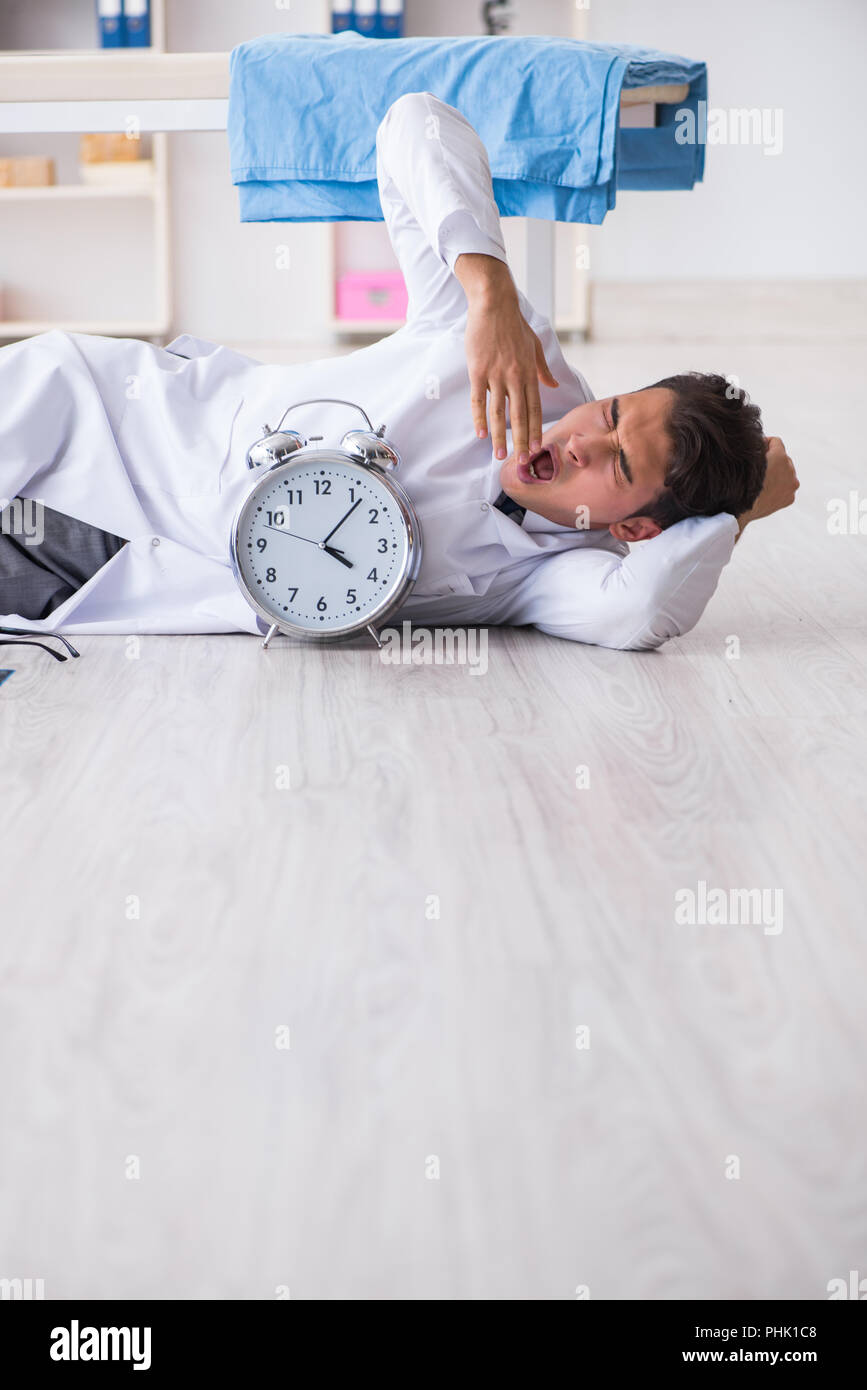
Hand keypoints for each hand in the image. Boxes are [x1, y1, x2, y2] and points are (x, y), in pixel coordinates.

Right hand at [460, 260, 558, 463]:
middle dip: (521, 440)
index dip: (536, 429)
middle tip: (521, 461)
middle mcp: (515, 377)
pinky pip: (479, 400)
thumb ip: (543, 369)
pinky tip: (480, 434)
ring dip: (499, 436)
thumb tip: (553, 386)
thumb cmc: (514, 323)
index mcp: (529, 373)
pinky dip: (479, 418)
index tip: (537, 447)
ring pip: (499, 413)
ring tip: (499, 454)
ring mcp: (496, 375)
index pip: (534, 407)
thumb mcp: (534, 345)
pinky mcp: (478, 371)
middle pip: (519, 415)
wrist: (494, 304)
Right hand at [736, 436, 799, 535]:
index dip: (764, 444)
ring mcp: (792, 485)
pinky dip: (779, 488)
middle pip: (784, 458)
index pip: (776, 441)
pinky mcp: (790, 498)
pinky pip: (786, 488)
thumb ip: (755, 447)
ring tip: (763, 482)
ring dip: (777, 475)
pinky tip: (767, 492)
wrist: (741, 510)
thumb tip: (760, 442)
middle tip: (759, 468)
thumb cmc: (740, 483)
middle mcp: (790, 470)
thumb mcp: (745, 459)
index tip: (756, 450)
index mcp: (780, 457)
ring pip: (786, 474)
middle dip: (773, 461)